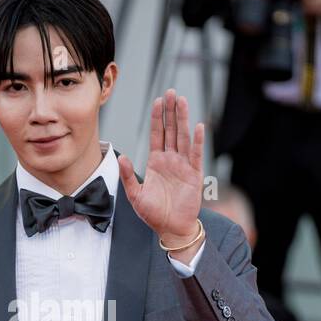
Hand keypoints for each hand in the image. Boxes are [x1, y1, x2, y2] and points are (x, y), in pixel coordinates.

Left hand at [117, 89, 204, 244]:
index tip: (158, 102)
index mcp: (156, 162)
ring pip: (183, 137)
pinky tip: (198, 127)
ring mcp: (183, 165)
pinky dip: (197, 141)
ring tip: (182, 102)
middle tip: (171, 92)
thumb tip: (122, 158)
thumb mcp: (135, 195)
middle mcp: (170, 160)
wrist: (170, 229)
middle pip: (171, 130)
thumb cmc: (153, 214)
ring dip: (183, 119)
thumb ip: (128, 176)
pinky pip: (196, 155)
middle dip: (171, 111)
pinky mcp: (194, 175)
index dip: (157, 118)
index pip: (156, 134)